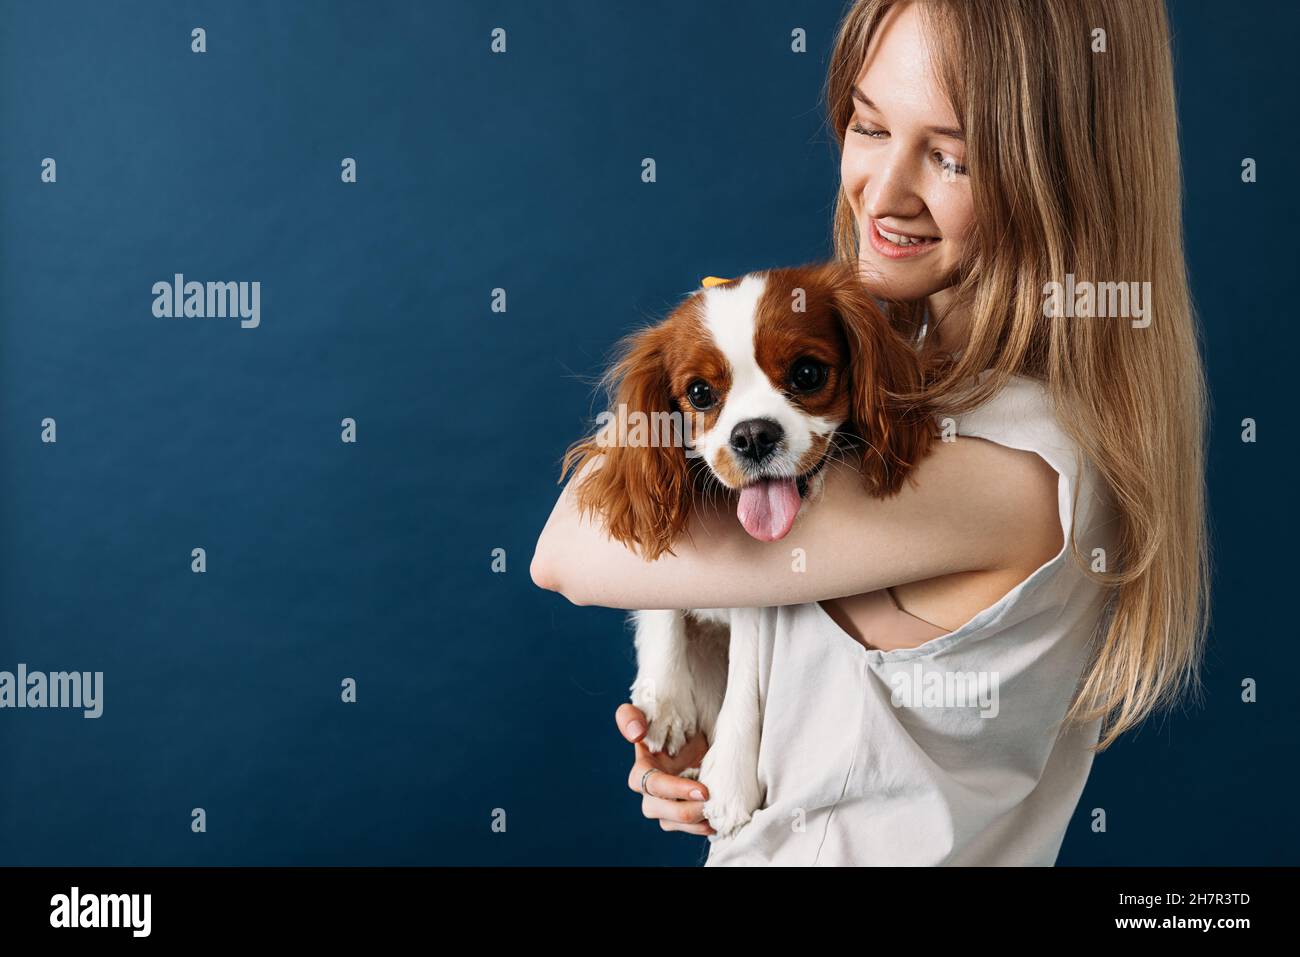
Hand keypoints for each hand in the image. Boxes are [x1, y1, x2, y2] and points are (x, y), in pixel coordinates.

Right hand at [617, 703, 714, 835]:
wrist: (694, 738)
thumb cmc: (671, 724)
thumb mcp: (651, 714)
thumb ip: (631, 717)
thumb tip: (636, 733)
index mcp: (641, 769)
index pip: (649, 783)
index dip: (675, 789)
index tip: (703, 790)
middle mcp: (648, 791)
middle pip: (658, 809)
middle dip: (686, 810)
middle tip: (713, 802)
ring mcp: (662, 806)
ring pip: (670, 823)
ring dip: (693, 822)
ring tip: (715, 813)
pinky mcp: (676, 817)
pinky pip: (683, 829)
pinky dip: (700, 827)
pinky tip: (716, 822)